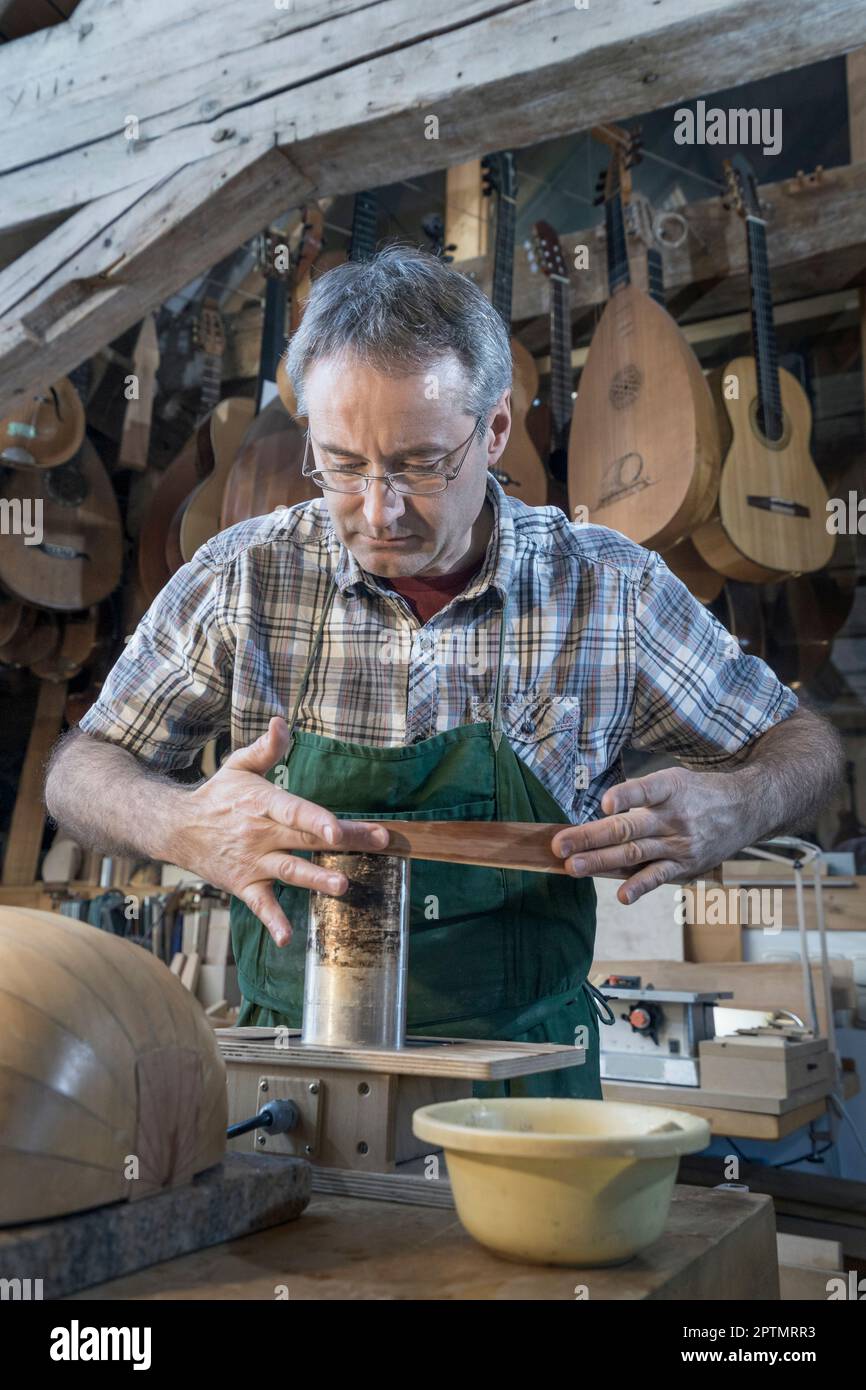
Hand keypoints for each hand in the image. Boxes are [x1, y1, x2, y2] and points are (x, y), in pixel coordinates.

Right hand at [172, 716, 389, 945]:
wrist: (177, 828)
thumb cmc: (217, 795)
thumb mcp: (238, 764)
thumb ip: (266, 747)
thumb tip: (282, 722)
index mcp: (262, 802)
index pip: (294, 810)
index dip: (318, 820)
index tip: (339, 829)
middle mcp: (260, 833)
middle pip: (307, 838)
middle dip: (346, 840)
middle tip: (379, 842)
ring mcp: (253, 861)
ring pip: (290, 871)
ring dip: (317, 880)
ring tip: (343, 886)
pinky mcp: (244, 884)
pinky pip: (261, 904)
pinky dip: (273, 921)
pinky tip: (288, 938)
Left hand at [550, 766, 750, 904]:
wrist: (746, 809)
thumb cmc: (698, 793)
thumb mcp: (673, 779)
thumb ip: (639, 795)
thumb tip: (599, 814)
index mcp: (669, 788)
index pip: (646, 789)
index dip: (626, 796)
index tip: (605, 803)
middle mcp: (674, 817)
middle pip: (627, 828)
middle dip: (590, 837)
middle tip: (560, 845)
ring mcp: (679, 844)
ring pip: (634, 853)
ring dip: (600, 862)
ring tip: (572, 867)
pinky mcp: (685, 865)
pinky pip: (658, 876)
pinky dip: (639, 887)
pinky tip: (621, 896)